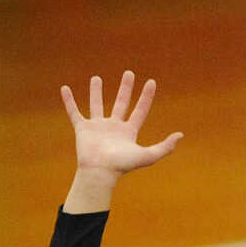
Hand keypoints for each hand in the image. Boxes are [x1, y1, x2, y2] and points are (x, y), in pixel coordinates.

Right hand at [61, 71, 182, 211]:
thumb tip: (180, 135)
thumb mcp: (148, 156)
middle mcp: (113, 127)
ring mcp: (97, 127)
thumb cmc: (122, 166)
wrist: (100, 172)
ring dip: (96, 92)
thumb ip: (165, 147)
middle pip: (120, 103)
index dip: (146, 97)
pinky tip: (65, 89)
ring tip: (96, 78)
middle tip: (129, 73)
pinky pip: (74, 112)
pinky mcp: (82, 129)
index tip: (151, 82)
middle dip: (125, 88)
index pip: (140, 110)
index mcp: (128, 132)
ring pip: (96, 105)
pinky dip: (69, 101)